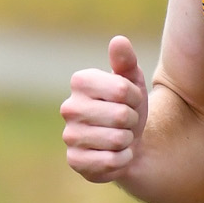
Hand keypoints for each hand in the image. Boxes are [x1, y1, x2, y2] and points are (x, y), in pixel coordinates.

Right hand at [62, 35, 149, 182]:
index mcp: (80, 82)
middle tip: (125, 122)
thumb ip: (126, 61)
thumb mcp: (132, 82)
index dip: (135, 97)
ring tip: (120, 137)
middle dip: (132, 121)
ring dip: (127, 141)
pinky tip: (115, 155)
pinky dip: (122, 160)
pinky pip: (110, 161)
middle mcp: (68, 107)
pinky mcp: (75, 160)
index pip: (122, 90)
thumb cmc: (127, 106)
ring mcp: (69, 135)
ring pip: (117, 139)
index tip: (129, 100)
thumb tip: (119, 41)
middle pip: (121, 116)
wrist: (126, 141)